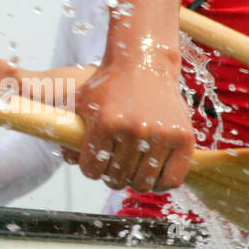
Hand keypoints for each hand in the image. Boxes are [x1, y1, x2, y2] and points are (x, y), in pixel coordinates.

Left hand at [66, 60, 193, 193]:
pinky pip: (172, 179)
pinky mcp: (183, 138)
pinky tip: (153, 176)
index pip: (92, 170)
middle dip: (111, 176)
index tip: (94, 164)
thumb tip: (68, 160)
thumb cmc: (107, 84)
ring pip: (143, 183)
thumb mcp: (79, 101)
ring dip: (134, 182)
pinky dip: (160, 184)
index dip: (90, 170)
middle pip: (117, 178)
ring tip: (131, 171)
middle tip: (114, 167)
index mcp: (105, 123)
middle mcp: (134, 130)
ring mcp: (161, 134)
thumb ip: (65, 130)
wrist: (143, 64)